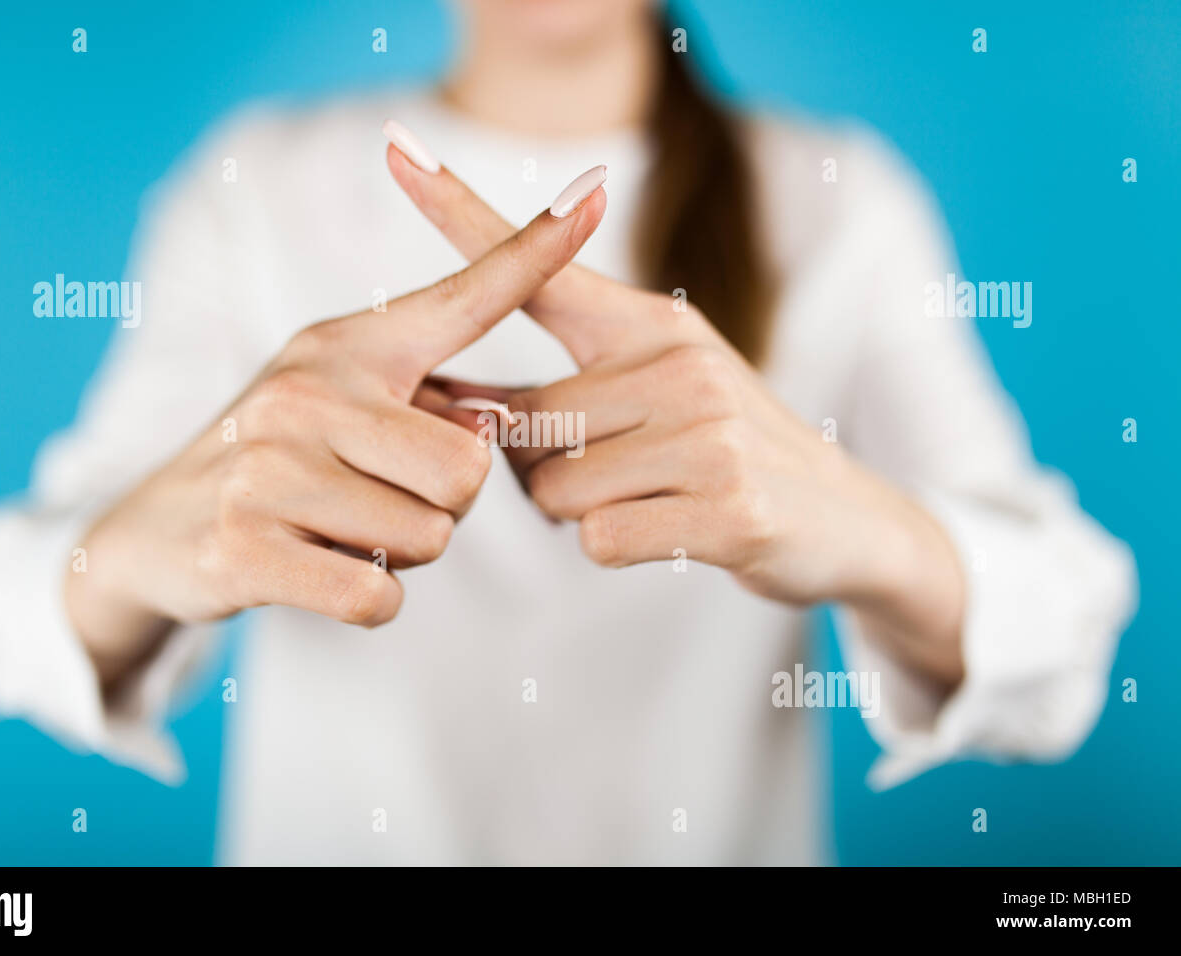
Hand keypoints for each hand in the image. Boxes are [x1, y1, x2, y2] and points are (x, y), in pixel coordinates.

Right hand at [67, 179, 606, 684]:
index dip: (535, 249)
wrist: (155, 529)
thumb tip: (491, 425)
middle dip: (446, 506)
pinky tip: (321, 570)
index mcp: (349, 345)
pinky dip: (371, 599)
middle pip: (468, 469)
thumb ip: (427, 404)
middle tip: (381, 498)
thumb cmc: (281, 461)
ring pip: (429, 539)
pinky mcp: (244, 547)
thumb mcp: (343, 404)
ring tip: (340, 529)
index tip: (598, 187)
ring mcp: (269, 466)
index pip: (464, 295)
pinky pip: (376, 596)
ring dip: (402, 556)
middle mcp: (308, 388)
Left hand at [389, 146, 964, 683]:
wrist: (845, 521)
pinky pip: (600, 539)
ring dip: (579, 512)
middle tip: (612, 471)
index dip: (463, 213)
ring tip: (650, 497)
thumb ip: (563, 389)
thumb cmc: (724, 453)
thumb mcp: (660, 390)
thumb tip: (457, 400)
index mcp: (656, 324)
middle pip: (523, 425)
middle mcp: (680, 361)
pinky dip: (617, 547)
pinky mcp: (727, 507)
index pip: (544, 268)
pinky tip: (672, 530)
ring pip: (552, 491)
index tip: (397, 152)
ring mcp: (708, 431)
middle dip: (540, 468)